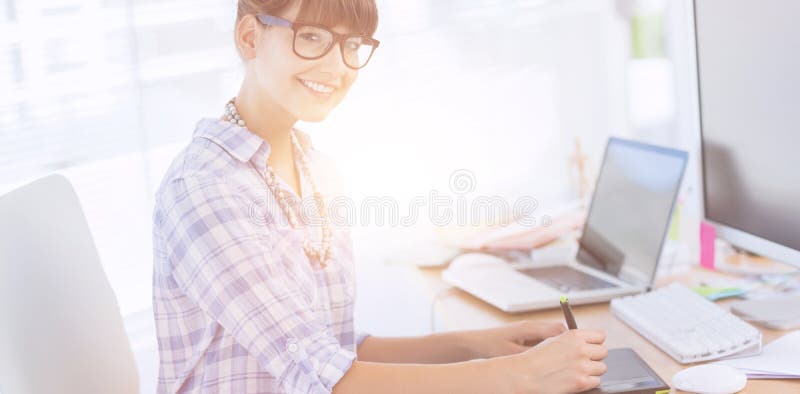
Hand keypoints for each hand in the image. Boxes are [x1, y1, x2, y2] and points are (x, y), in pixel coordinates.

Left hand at [466, 320, 567, 358]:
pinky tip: (549, 361)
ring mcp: (528, 331)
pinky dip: (549, 349)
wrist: (475, 342)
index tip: (580, 350)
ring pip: (552, 336)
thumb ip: (532, 356)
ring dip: (559, 346)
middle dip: (569, 343)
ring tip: (565, 360)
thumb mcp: (512, 354)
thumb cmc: (491, 346)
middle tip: (577, 356)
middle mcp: (531, 327)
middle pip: (559, 331)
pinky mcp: (525, 336)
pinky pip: (543, 341)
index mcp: (529, 327)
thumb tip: (550, 361)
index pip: (558, 330)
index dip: (571, 339)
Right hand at [491, 329, 608, 393]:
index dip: (595, 342)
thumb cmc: (536, 358)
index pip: (600, 336)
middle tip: (583, 361)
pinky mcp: (582, 382)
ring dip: (592, 370)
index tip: (591, 346)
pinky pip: (596, 381)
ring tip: (577, 371)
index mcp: (574, 335)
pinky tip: (575, 379)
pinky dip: (588, 382)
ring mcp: (582, 366)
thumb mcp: (554, 340)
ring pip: (602, 367)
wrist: (525, 375)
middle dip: (595, 356)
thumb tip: (589, 343)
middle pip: (603, 351)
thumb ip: (573, 340)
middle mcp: (581, 349)